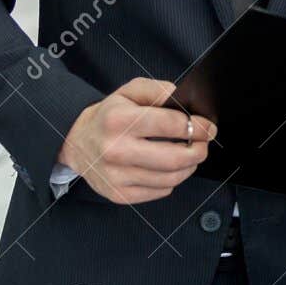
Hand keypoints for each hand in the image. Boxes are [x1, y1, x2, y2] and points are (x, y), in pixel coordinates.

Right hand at [55, 77, 216, 204]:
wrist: (77, 142)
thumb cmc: (109, 116)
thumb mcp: (129, 91)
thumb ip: (157, 90)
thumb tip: (183, 99)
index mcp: (119, 120)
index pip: (170, 125)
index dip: (196, 127)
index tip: (208, 127)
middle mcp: (115, 150)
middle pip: (174, 158)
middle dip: (198, 151)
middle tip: (204, 144)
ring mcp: (116, 176)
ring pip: (170, 178)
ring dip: (189, 166)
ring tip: (190, 155)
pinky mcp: (118, 194)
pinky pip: (160, 191)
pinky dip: (172, 180)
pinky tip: (169, 168)